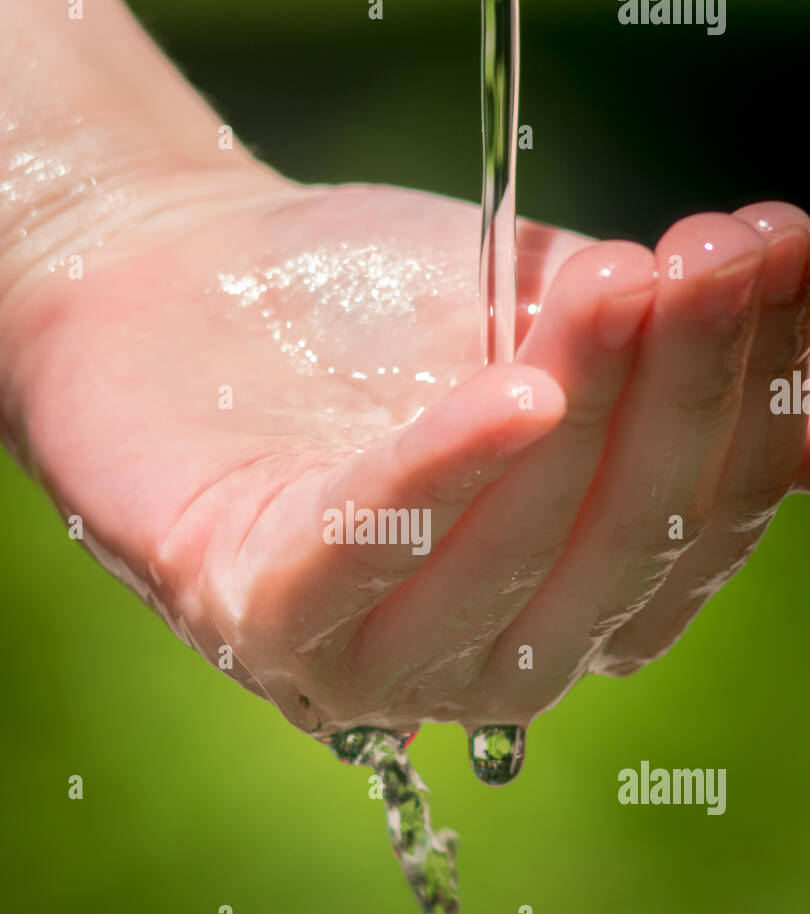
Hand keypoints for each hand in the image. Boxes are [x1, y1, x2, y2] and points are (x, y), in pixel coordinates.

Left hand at [1, 175, 809, 734]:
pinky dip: (445, 473)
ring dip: (589, 417)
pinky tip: (518, 389)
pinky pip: (363, 556)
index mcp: (560, 602)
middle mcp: (477, 657)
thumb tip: (806, 337)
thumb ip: (654, 355)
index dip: (756, 405)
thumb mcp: (535, 325)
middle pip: (621, 553)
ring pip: (515, 559)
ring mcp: (364, 659)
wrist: (167, 273)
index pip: (696, 530)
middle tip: (716, 255)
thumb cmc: (362, 307)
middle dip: (688, 398)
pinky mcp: (251, 615)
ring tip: (626, 283)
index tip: (779, 254)